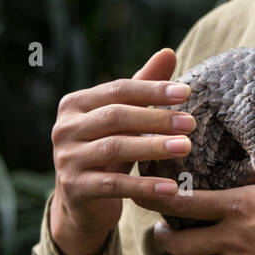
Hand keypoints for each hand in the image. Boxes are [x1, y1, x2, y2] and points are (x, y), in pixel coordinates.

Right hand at [49, 47, 195, 254]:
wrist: (82, 203)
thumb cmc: (107, 151)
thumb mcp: (124, 119)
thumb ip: (143, 87)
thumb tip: (168, 52)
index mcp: (75, 103)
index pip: (118, 89)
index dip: (152, 89)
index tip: (186, 93)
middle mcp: (64, 128)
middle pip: (116, 116)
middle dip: (156, 118)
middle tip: (190, 123)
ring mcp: (66, 158)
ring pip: (114, 148)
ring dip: (153, 147)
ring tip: (186, 147)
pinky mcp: (73, 188)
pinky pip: (114, 186)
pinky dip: (144, 186)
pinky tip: (172, 188)